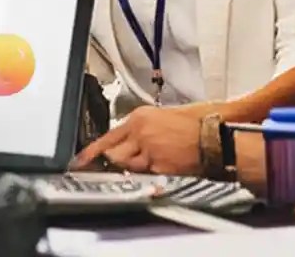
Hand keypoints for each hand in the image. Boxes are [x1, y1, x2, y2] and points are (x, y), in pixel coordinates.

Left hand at [72, 105, 201, 174]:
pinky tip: (162, 168)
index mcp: (140, 117)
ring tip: (154, 161)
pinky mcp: (156, 167)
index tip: (81, 160)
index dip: (92, 151)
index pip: (108, 136)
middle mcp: (140, 132)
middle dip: (114, 162)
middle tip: (121, 164)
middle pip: (112, 154)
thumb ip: (142, 129)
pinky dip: (149, 176)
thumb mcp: (164, 118)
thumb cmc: (197, 127)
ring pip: (127, 167)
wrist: (213, 140)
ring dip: (135, 168)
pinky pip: (145, 176)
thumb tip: (128, 142)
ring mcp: (147, 150)